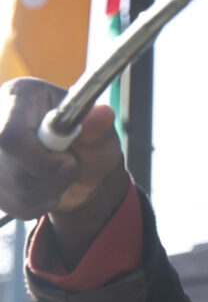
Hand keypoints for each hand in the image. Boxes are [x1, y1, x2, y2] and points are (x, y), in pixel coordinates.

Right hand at [0, 79, 126, 256]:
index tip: (69, 161)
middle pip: (11, 168)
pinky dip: (39, 203)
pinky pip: (14, 204)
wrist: (81, 171)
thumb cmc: (89, 144)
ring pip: (14, 189)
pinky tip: (47, 187)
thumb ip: (98, 128)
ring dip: (49, 191)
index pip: (10, 136)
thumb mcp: (101, 135)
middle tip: (71, 166)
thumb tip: (103, 113)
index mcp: (20, 96)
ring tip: (61, 175)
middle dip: (52, 177)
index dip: (41, 158)